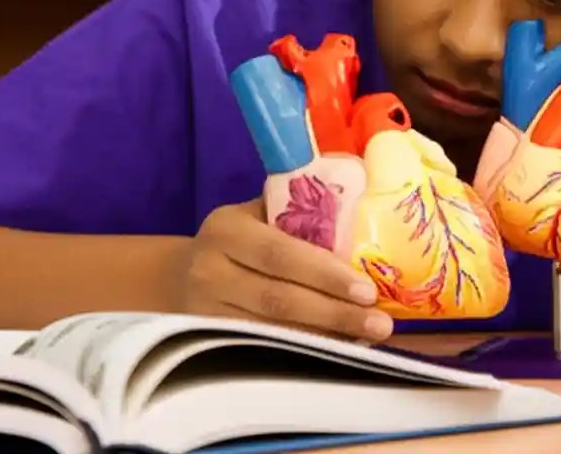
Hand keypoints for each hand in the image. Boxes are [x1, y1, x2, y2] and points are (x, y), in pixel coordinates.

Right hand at [172, 197, 394, 342]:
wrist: (180, 277)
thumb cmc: (239, 240)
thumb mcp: (257, 215)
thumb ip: (299, 213)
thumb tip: (367, 211)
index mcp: (226, 230)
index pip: (279, 253)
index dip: (324, 274)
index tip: (366, 289)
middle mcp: (210, 271)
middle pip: (279, 299)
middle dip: (335, 313)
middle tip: (380, 322)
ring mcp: (206, 312)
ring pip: (274, 331)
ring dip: (327, 337)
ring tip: (369, 337)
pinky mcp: (210, 341)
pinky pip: (264, 349)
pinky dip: (306, 350)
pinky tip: (338, 349)